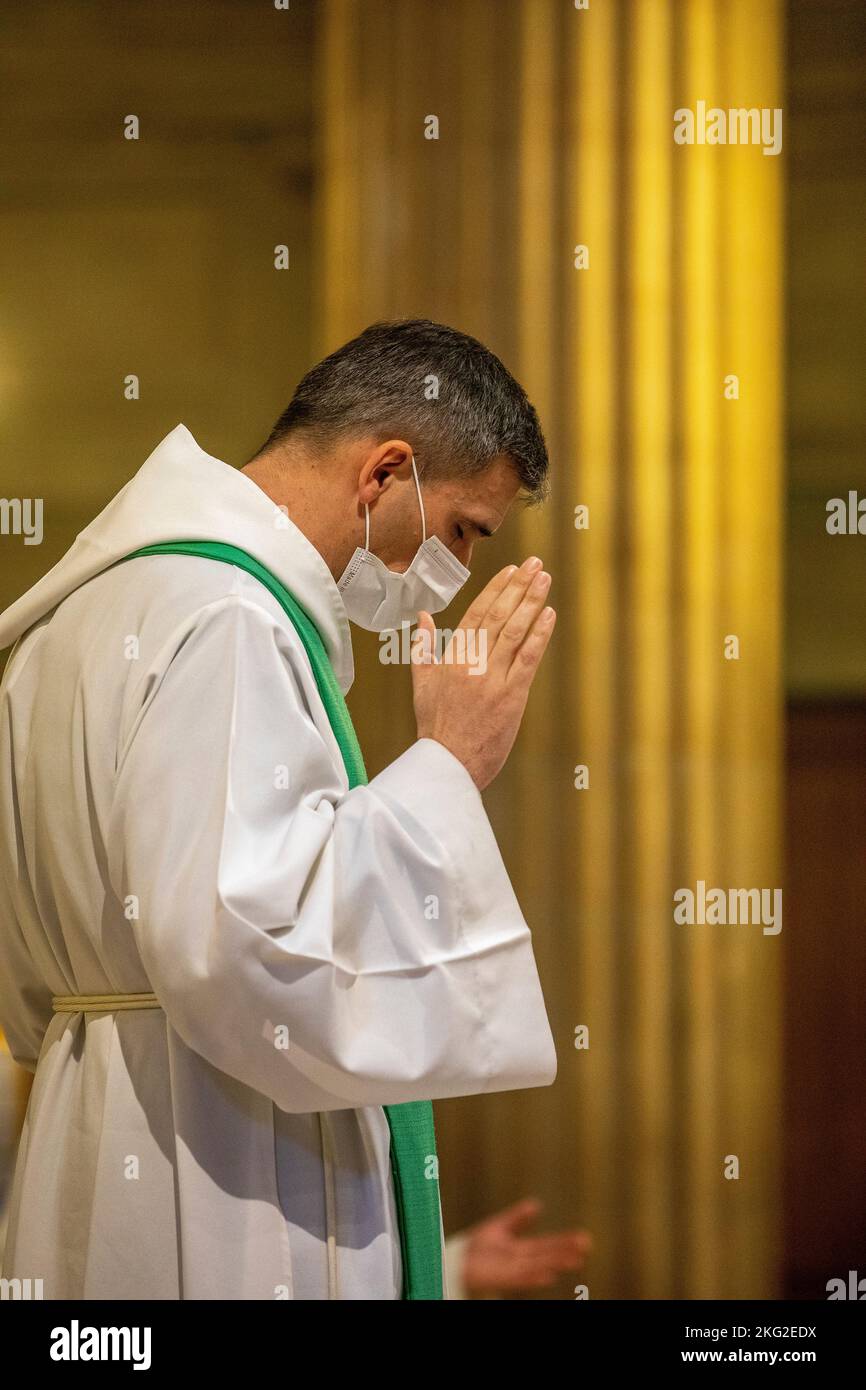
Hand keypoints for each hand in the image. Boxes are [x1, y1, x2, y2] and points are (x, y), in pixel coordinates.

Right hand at [411, 557, 555, 790]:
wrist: (448, 763)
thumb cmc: (436, 728)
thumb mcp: (421, 684)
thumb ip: (423, 648)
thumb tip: (422, 618)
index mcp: (451, 658)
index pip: (476, 614)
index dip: (495, 589)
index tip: (511, 570)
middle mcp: (472, 663)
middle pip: (499, 615)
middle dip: (518, 586)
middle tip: (535, 564)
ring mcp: (492, 678)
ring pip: (515, 631)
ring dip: (532, 602)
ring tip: (545, 580)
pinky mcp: (511, 695)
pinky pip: (528, 657)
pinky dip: (539, 634)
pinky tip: (549, 614)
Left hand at [460, 1197, 591, 1295]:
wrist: (454, 1261)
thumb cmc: (475, 1249)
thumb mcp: (499, 1227)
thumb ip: (518, 1218)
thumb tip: (538, 1204)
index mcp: (521, 1250)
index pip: (547, 1245)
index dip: (564, 1242)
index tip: (584, 1239)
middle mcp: (520, 1261)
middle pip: (547, 1255)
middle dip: (566, 1251)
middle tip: (587, 1245)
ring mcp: (512, 1271)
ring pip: (538, 1266)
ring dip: (556, 1263)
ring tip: (575, 1259)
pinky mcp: (500, 1279)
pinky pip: (520, 1278)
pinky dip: (534, 1277)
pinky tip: (548, 1275)